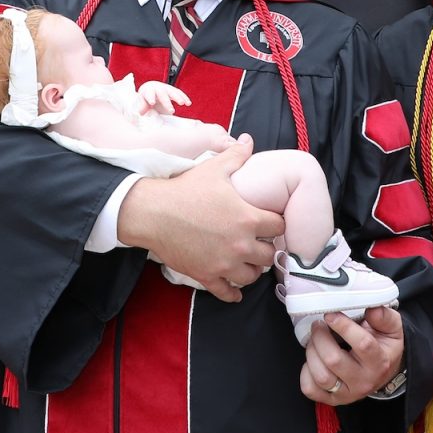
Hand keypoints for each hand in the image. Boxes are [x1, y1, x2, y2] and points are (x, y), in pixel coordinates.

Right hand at [116, 135, 281, 301]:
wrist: (154, 213)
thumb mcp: (214, 168)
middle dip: (267, 248)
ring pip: (252, 276)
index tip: (272, 222)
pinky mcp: (207, 276)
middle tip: (261, 242)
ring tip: (248, 261)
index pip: (279, 227)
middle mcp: (240, 245)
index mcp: (248, 219)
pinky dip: (233, 292)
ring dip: (253, 269)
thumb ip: (237, 155)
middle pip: (269, 255)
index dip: (277, 223)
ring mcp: (223, 263)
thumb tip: (249, 140)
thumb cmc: (186, 189)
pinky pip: (227, 293)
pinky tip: (235, 289)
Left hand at [135, 81, 189, 115]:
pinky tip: (188, 103)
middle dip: (167, 102)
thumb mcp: (141, 103)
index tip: (152, 103)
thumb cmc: (145, 100)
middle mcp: (157, 88)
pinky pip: (179, 93)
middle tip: (171, 110)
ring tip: (183, 103)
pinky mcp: (172, 90)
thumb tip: (141, 114)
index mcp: (148, 91)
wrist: (150, 90)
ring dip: (178, 97)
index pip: (149, 94)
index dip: (150, 98)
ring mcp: (166, 88)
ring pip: (172, 92)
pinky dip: (184, 97)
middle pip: (162, 94)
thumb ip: (142, 108)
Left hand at [300, 307, 405, 405]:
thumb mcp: (392, 328)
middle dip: (320, 337)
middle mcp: (363, 381)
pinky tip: (314, 360)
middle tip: (319, 325)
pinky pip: (310, 389)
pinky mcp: (333, 399)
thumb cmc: (384, 346)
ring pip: (320, 376)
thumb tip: (372, 309)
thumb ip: (384, 317)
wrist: (384, 371)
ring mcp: (347, 393)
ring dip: (311, 353)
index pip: (362, 344)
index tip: (331, 315)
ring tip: (315, 341)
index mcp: (379, 362)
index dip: (343, 326)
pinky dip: (306, 372)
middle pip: (333, 360)